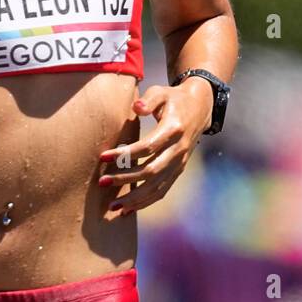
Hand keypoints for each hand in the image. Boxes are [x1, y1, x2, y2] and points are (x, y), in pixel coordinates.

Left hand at [97, 77, 213, 215]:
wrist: (199, 108)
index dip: (126, 154)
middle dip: (126, 179)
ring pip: (157, 186)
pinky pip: (162, 191)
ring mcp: (180, 163)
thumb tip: (136, 107)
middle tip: (102, 181)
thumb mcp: (161, 92)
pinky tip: (128, 209)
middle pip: (151, 171)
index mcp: (174, 129)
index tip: (104, 156)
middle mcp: (179, 150)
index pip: (147, 147)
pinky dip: (145, 202)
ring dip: (134, 198)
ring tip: (113, 206)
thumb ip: (148, 100)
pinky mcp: (178, 170)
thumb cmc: (173, 99)